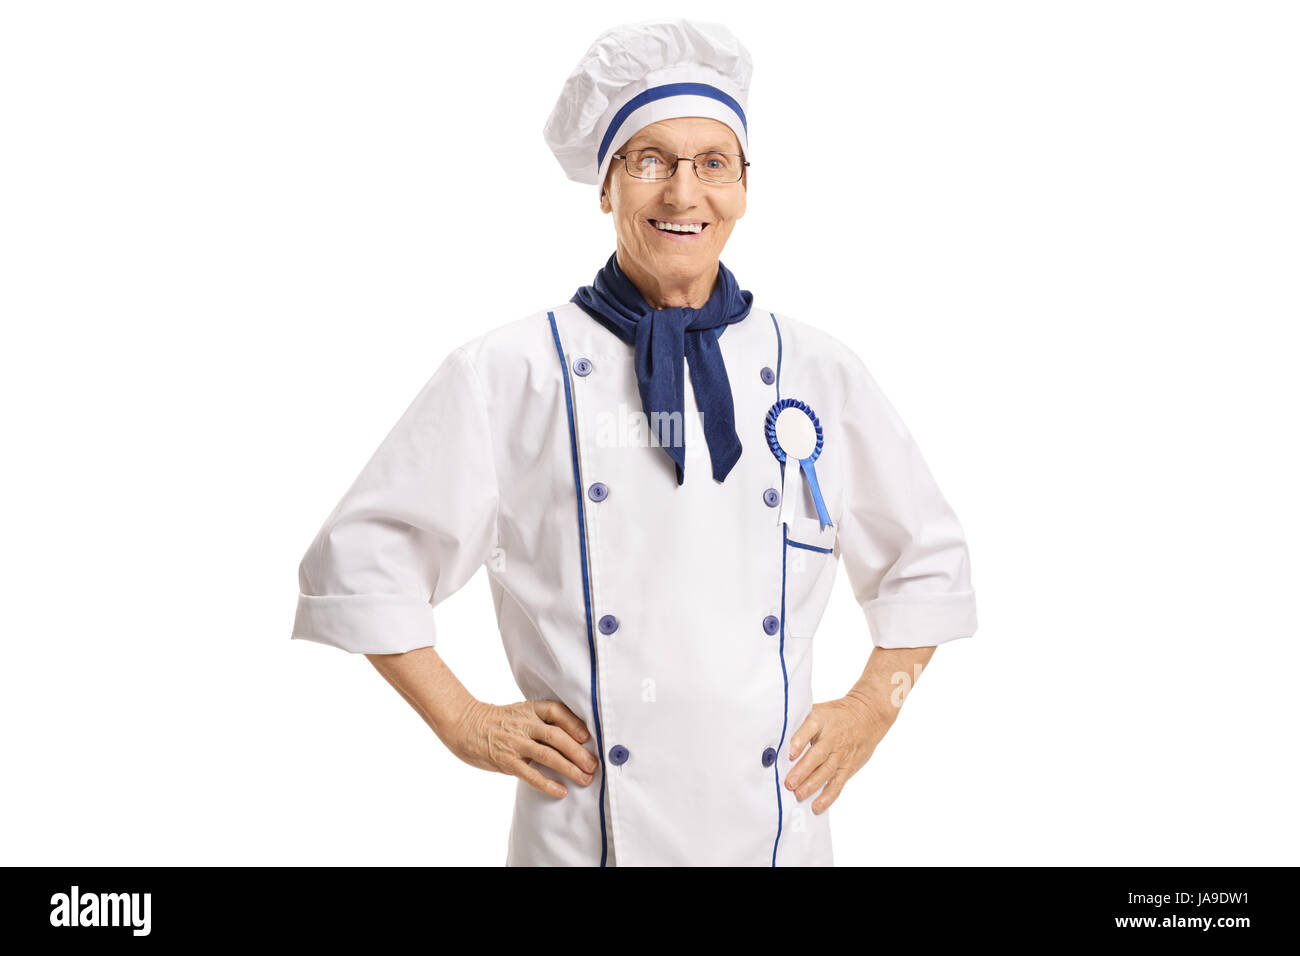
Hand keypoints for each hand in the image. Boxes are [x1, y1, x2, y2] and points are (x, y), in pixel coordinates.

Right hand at [449, 699, 597, 798]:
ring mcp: (515, 743)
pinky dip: (548, 783)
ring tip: (584, 779)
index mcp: (530, 709)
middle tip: (593, 765)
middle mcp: (524, 724)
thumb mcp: (520, 713)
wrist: (465, 726)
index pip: (557, 712)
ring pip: (548, 755)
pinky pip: (531, 774)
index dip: (574, 724)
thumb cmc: (498, 721)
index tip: (588, 737)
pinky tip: (561, 791)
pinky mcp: (506, 761)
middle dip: (579, 752)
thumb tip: (572, 739)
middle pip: (557, 737)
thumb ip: (541, 723)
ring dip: (570, 768)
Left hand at [784, 692, 892, 813]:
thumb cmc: (835, 715)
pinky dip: (828, 796)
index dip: (799, 740)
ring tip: (798, 794)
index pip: (809, 728)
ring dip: (812, 784)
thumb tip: (772, 736)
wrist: (867, 716)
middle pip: (817, 755)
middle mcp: (832, 737)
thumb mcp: (818, 711)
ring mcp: (841, 754)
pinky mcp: (848, 767)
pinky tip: (817, 806)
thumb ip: (799, 723)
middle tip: (789, 782)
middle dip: (802, 770)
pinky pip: (838, 783)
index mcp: (821, 720)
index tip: (789, 752)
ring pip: (826, 771)